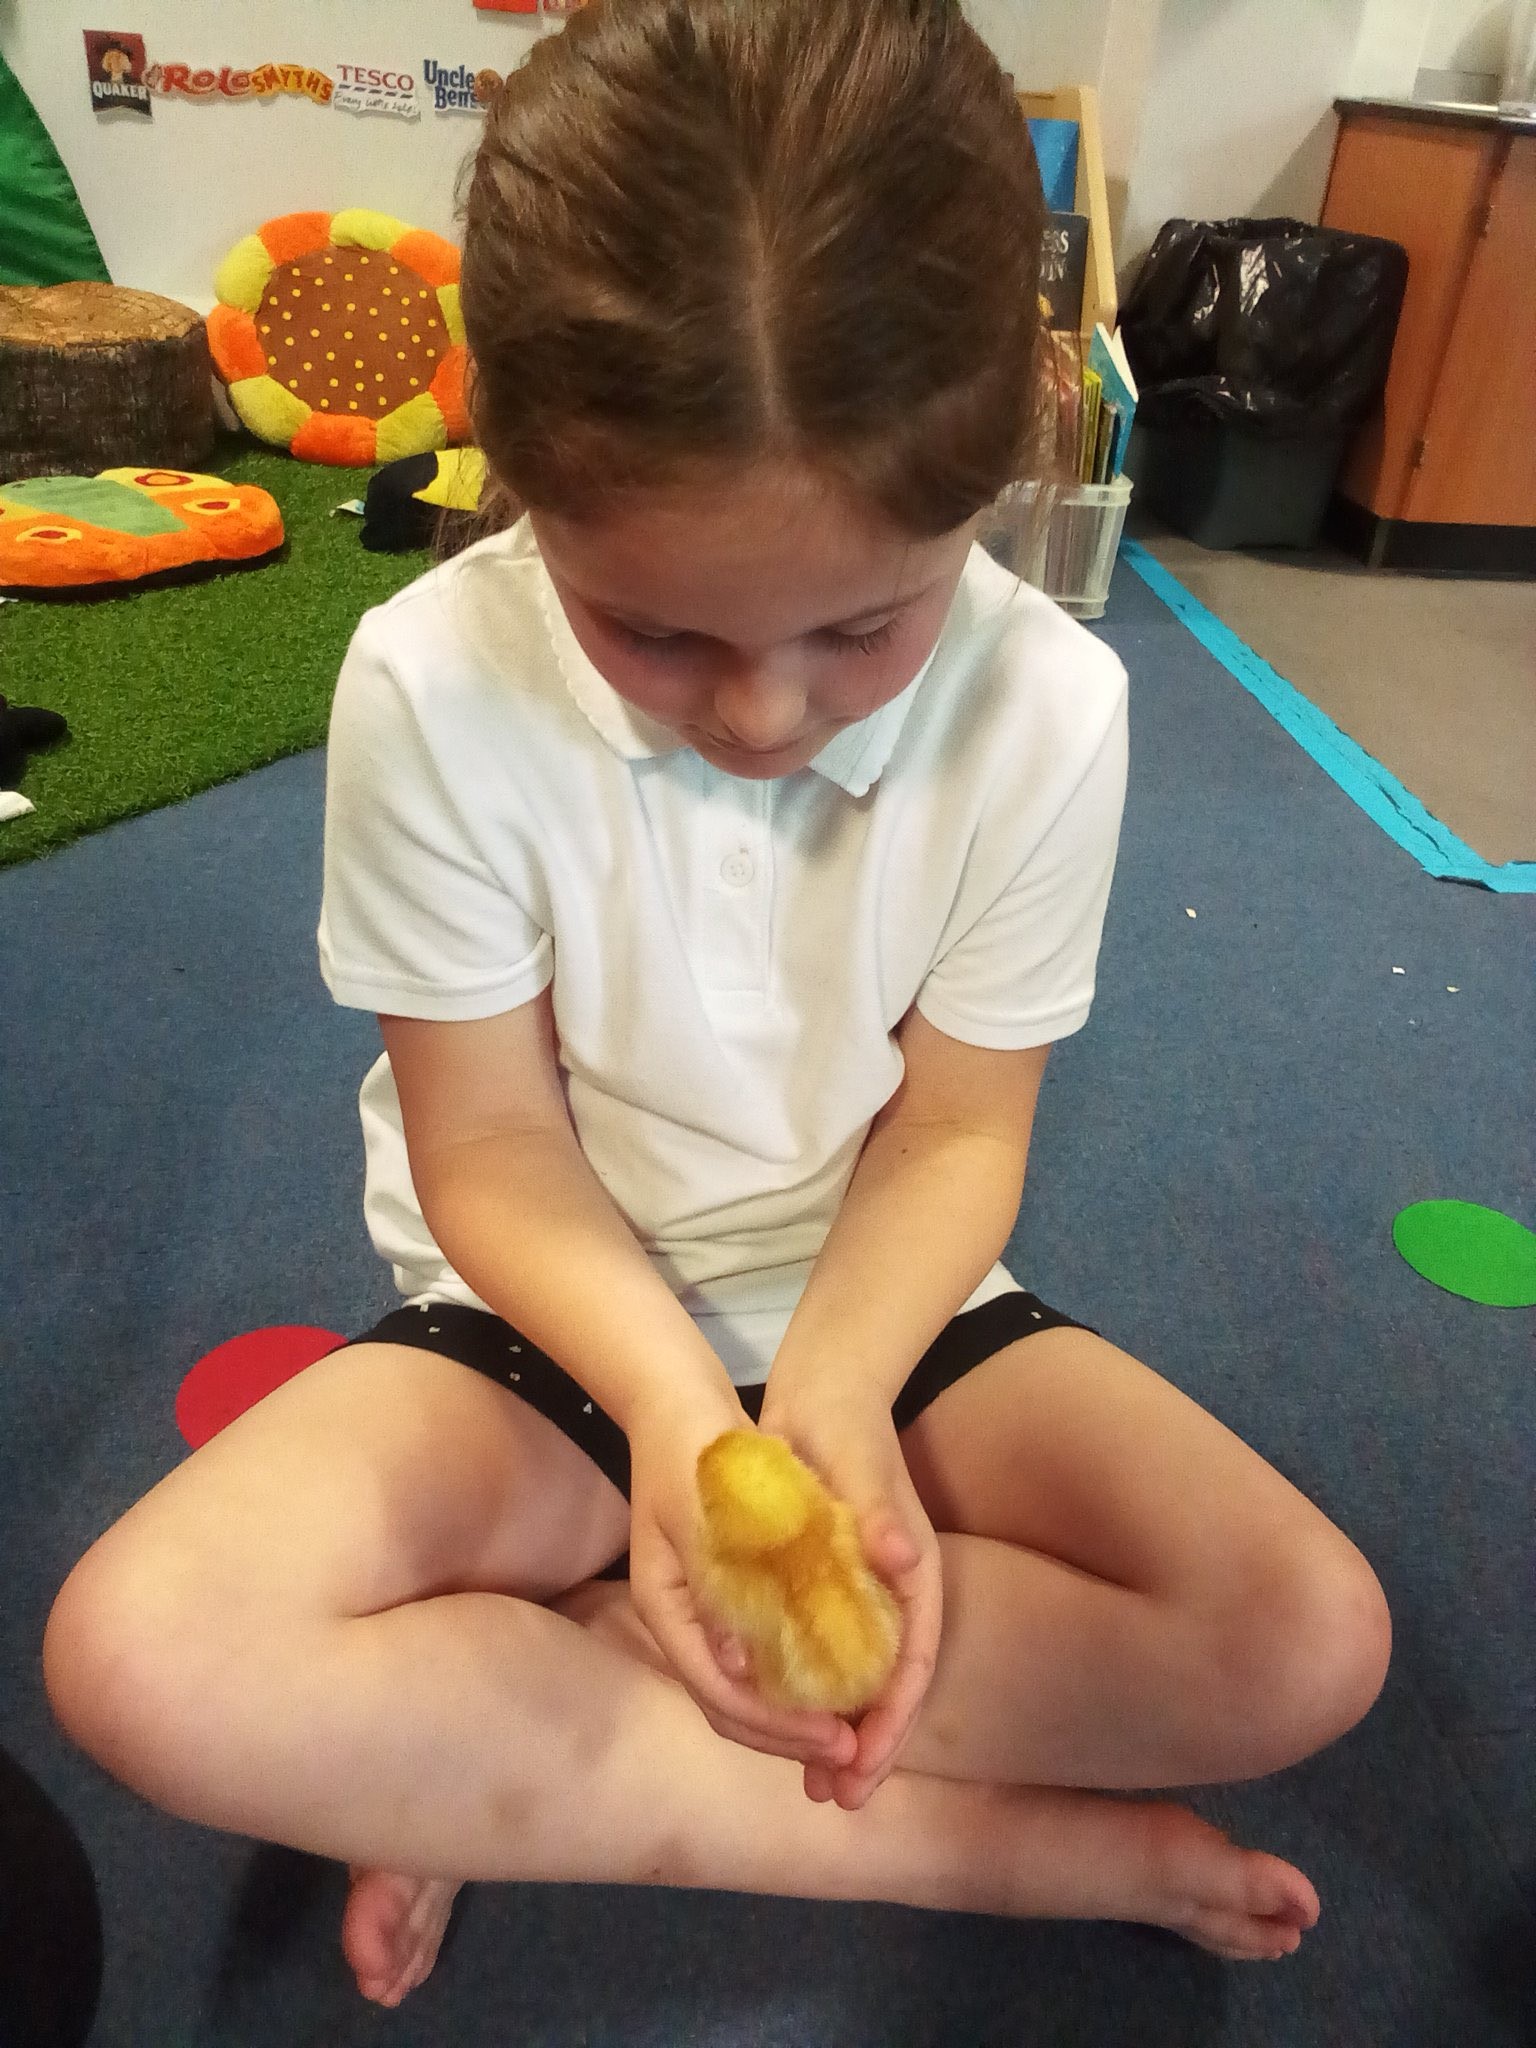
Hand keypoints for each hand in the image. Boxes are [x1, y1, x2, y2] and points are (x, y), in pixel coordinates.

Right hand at [624, 1387, 861, 1777]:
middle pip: (732, 1709)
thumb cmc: (693, 1448)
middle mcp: (683, 1624)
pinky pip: (760, 1661)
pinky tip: (837, 1691)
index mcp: (667, 1610)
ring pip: (746, 1693)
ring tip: (852, 1741)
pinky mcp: (727, 1598)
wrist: (680, 1402)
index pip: (721, 1695)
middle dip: (790, 1740)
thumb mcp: (702, 1512)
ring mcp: (703, 1614)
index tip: (837, 1739)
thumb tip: (744, 1668)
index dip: (780, 1727)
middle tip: (853, 1757)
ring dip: (794, 1724)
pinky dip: (795, 1686)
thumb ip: (720, 1587)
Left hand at [754, 1381, 942, 1812]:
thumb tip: (901, 1558)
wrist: (823, 1390)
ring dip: (840, 1732)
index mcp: (916, 1577)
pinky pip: (830, 1656)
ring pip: (860, 1681)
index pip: (913, 1665)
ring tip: (814, 1784)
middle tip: (836, 1799)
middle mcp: (897, 1594)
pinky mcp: (833, 1586)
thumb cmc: (844, 1428)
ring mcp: (866, 1593)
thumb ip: (878, 1516)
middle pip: (891, 1688)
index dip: (892, 1723)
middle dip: (868, 1748)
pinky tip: (782, 1719)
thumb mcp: (860, 1469)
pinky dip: (813, 1694)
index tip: (863, 1767)